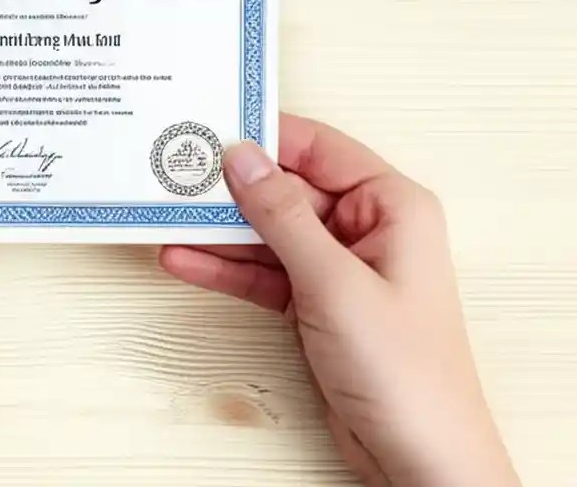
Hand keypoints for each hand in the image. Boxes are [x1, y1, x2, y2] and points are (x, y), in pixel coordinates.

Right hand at [160, 114, 518, 486]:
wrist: (417, 454)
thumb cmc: (404, 370)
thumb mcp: (334, 282)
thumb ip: (283, 216)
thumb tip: (243, 158)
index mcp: (392, 205)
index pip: (318, 148)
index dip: (264, 136)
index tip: (210, 128)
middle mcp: (368, 228)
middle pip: (286, 189)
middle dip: (230, 187)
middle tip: (173, 174)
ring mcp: (338, 267)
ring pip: (267, 232)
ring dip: (218, 231)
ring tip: (164, 217)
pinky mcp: (316, 303)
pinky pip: (263, 272)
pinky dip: (225, 269)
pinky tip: (184, 260)